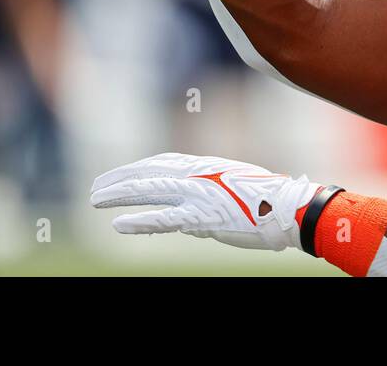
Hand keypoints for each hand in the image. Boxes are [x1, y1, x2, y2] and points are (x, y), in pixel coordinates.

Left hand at [90, 152, 322, 251]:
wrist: (290, 209)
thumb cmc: (268, 202)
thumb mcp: (233, 192)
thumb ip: (205, 202)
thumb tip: (184, 221)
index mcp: (207, 165)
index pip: (162, 162)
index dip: (137, 169)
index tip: (118, 175)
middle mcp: (198, 174)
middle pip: (150, 172)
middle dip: (120, 179)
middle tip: (97, 188)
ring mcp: (199, 193)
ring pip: (150, 190)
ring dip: (120, 194)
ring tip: (96, 199)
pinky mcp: (203, 216)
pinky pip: (163, 218)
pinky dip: (139, 220)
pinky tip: (117, 224)